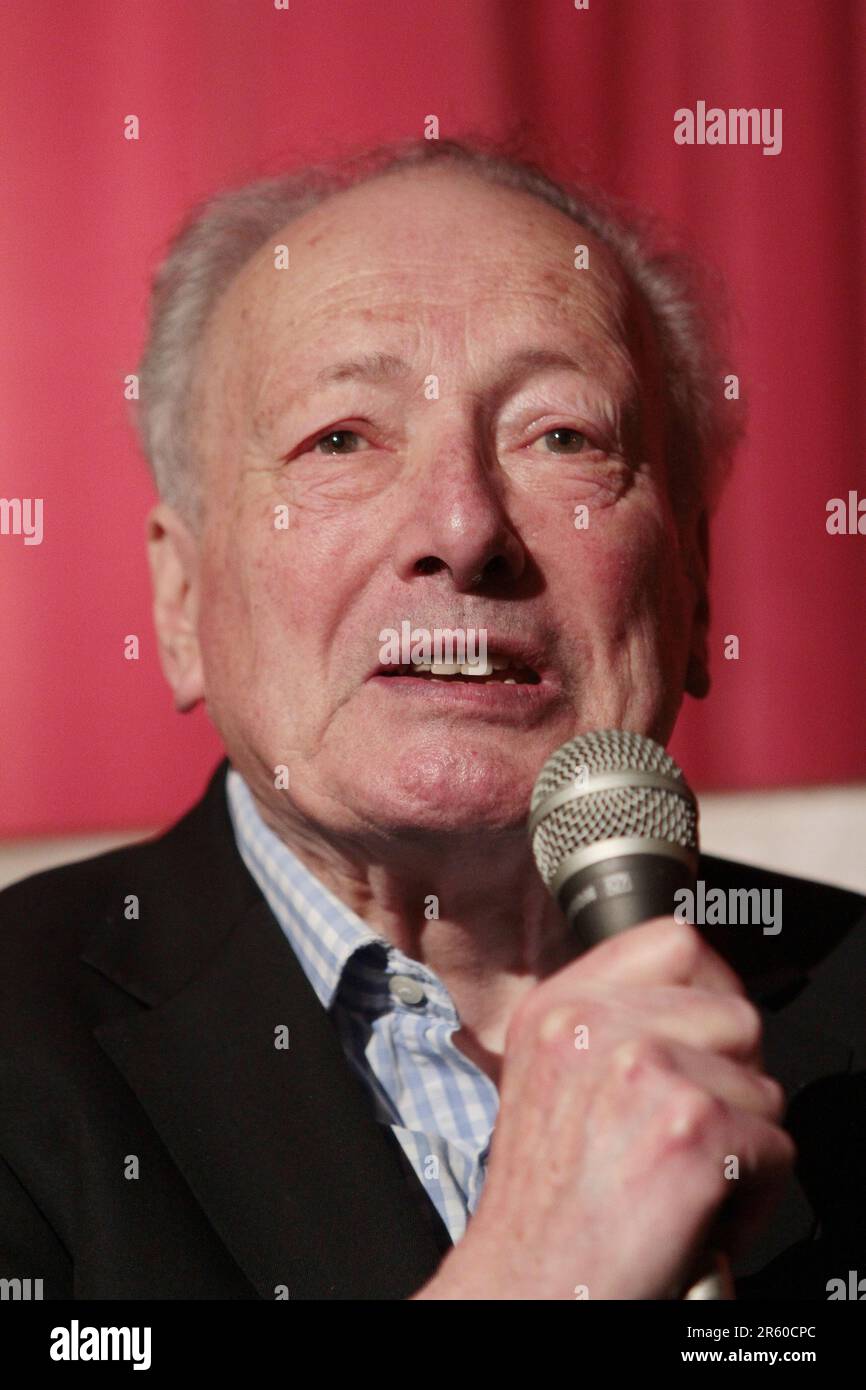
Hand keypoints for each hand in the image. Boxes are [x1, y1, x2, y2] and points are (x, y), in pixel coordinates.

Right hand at [411, 916, 793, 1299]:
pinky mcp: (690, 1130)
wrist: (525, 1288)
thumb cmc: (544, 1205)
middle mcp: (593, 1026)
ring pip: (764, 1085)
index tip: (703, 1043)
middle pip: (737, 1014)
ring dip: (741, 1142)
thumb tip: (698, 1001)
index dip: (710, 993)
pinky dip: (751, 1198)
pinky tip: (693, 1215)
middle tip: (680, 1135)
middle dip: (731, 1080)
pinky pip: (776, 1149)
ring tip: (680, 1179)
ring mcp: (642, 1071)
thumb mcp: (547, 1076)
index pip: (675, 942)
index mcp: (558, 1006)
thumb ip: (609, 1024)